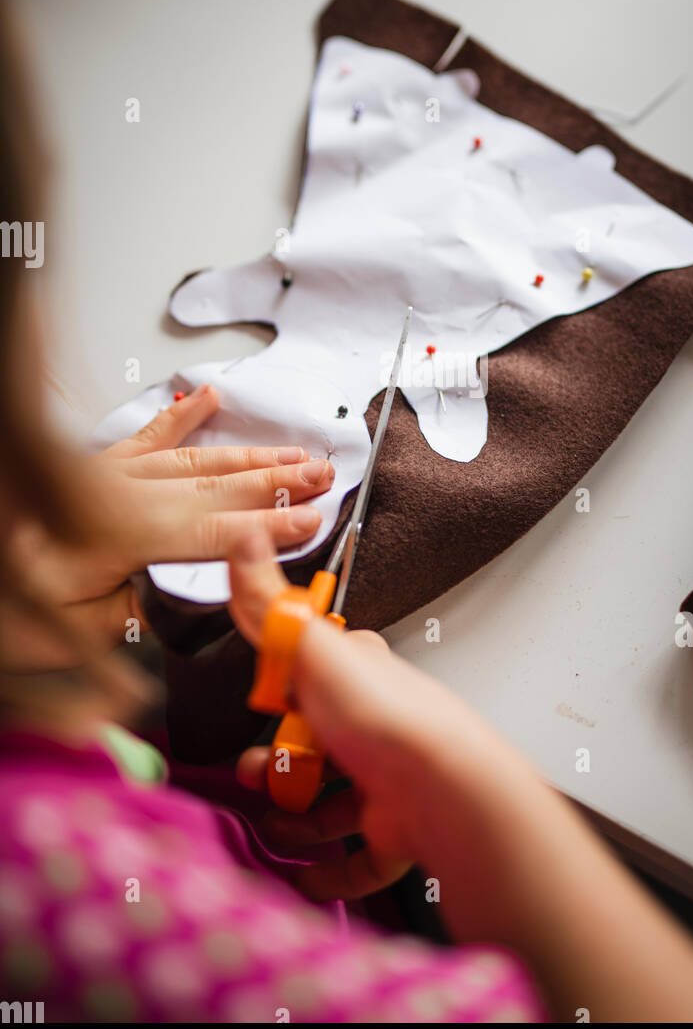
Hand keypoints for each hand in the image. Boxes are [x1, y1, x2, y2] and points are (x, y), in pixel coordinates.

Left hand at [11, 384, 333, 648]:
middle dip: (277, 482)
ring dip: (250, 456)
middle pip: (216, 487)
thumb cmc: (13, 605)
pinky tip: (209, 397)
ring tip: (295, 452)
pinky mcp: (96, 467)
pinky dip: (182, 415)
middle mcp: (121, 495)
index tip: (313, 521)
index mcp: (121, 536)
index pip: (215, 532)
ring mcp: (110, 475)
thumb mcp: (76, 631)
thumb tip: (184, 593)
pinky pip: (147, 435)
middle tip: (325, 476)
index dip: (270, 528)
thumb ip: (136, 608)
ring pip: (195, 459)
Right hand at [227, 532, 692, 1024]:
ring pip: (332, 806)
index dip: (277, 697)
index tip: (253, 711)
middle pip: (315, 749)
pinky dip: (333, 871)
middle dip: (277, 768)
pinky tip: (309, 876)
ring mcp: (390, 781)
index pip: (311, 678)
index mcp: (362, 674)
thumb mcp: (310, 646)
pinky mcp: (398, 830)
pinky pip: (360, 858)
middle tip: (257, 779)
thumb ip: (268, 602)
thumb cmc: (380, 713)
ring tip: (273, 830)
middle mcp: (379, 725)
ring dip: (296, 823)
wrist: (441, 785)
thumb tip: (244, 537)